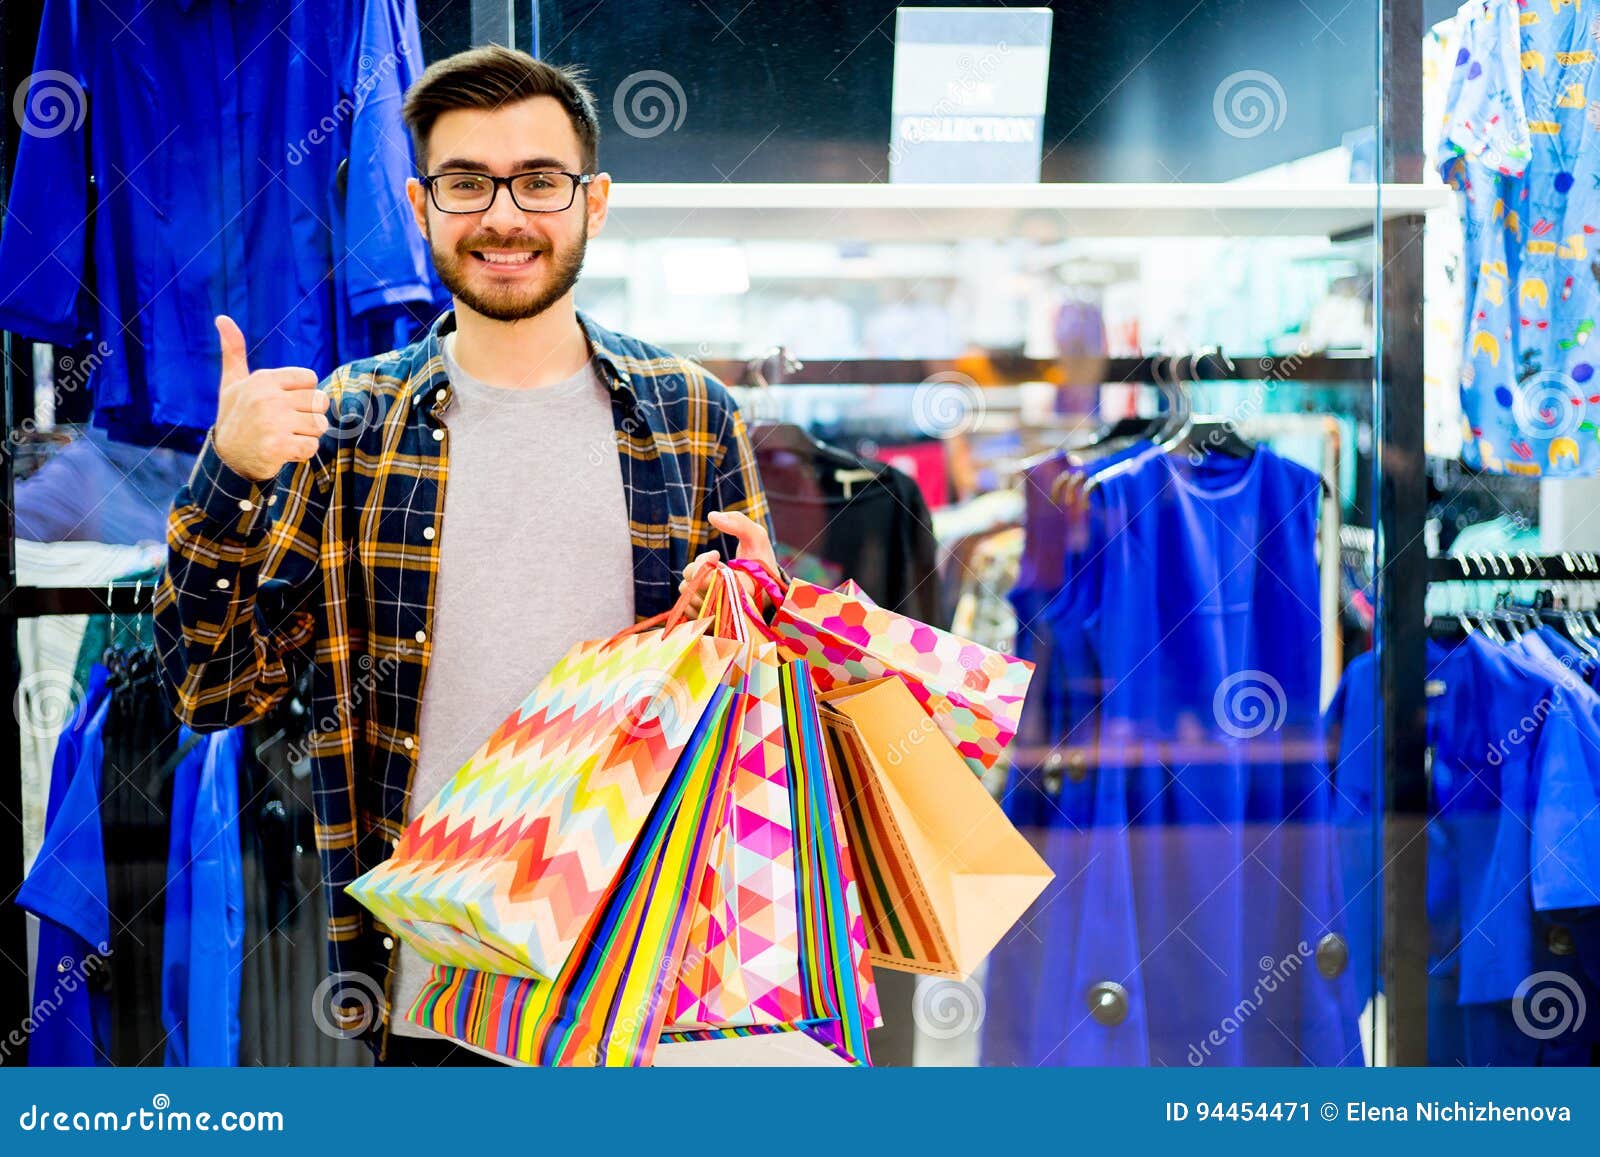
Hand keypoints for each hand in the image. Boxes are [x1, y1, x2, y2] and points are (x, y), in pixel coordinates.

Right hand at [211, 315, 330, 481]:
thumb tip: (222, 318)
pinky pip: (312, 448)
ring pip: (320, 426)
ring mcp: (273, 422)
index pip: (310, 379)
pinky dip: (302, 453)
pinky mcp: (278, 446)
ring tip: (284, 436)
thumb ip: (234, 351)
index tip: (284, 403)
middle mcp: (268, 397)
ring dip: (307, 435)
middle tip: (287, 424)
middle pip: (320, 402)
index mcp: (263, 379)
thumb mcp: (232, 382)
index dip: (303, 394)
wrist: (226, 459)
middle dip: (309, 416)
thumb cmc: (235, 417)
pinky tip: (284, 450)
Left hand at [678, 510, 781, 616]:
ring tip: (712, 574)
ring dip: (694, 577)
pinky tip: (708, 586)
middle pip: (692, 585)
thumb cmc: (761, 561)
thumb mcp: (757, 538)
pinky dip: (692, 591)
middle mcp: (729, 610)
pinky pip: (685, 605)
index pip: (709, 580)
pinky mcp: (708, 623)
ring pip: (686, 593)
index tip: (716, 554)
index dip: (704, 563)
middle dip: (697, 566)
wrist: (766, 590)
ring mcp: (717, 619)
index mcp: (744, 591)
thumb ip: (739, 523)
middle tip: (713, 560)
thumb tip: (712, 516)